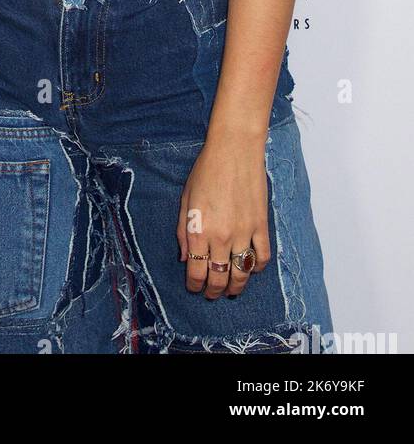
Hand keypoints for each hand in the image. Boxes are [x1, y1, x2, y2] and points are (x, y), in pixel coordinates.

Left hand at [178, 132, 271, 299]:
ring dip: (236, 286)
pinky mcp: (261, 226)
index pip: (197, 271)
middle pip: (219, 277)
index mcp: (199, 230)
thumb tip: (185, 258)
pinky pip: (262, 257)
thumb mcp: (185, 199)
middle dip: (214, 290)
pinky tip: (250, 268)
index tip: (194, 288)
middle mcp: (222, 237)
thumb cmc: (205, 171)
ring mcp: (244, 233)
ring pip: (242, 273)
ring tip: (232, 289)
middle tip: (212, 293)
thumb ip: (183, 231)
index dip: (195, 285)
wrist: (234, 151)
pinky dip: (257, 268)